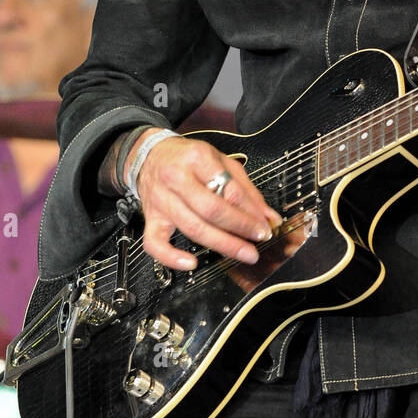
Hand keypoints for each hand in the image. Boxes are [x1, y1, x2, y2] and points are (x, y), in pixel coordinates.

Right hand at [129, 132, 282, 271]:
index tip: (264, 226)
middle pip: (212, 210)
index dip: (251, 212)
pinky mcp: (151, 217)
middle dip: (240, 229)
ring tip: (243, 253)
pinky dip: (172, 257)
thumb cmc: (187, 158)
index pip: (229, 189)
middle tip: (257, 241)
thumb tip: (268, 217)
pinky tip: (191, 263)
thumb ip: (246, 189)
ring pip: (193, 228)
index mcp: (198, 158)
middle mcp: (177, 178)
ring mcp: (162, 200)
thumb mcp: (221, 161)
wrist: (150, 155)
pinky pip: (155, 243)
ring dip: (222, 244)